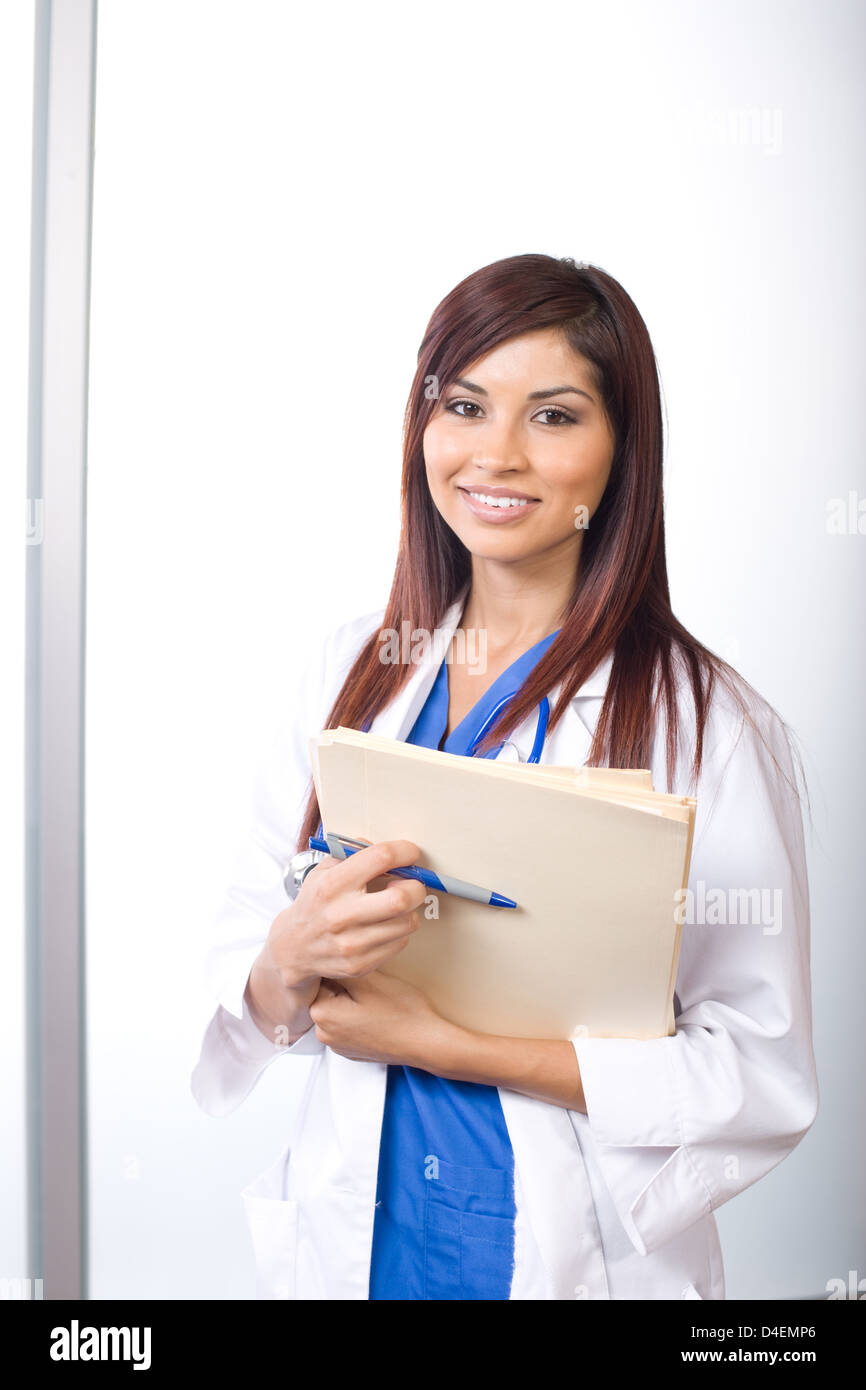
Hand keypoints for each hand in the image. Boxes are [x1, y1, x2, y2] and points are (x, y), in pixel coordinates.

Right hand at [246, 838, 427, 1041]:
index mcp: (332, 884)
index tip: (410, 852)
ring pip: (407, 922)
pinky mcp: (360, 964)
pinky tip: (386, 925)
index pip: (380, 858)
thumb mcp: (323, 871)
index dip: (404, 851)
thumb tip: (389, 849)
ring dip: (410, 911)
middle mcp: (341, 914)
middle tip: (412, 884)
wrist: (293, 948)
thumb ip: (353, 855)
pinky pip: (401, 942)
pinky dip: (400, 931)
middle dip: (416, 887)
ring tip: (397, 906)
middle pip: (400, 898)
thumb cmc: (315, 903)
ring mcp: (351, 943)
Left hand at [308, 971, 454, 1066]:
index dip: (340, 967)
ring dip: (351, 1000)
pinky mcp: (350, 1050)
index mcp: (321, 1013)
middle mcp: (323, 1033)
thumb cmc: (400, 1011)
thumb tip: (323, 957)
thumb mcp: (369, 980)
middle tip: (370, 981)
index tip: (356, 966)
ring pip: (337, 1009)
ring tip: (376, 998)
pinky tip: (377, 1012)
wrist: (425, 1043)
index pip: (319, 978)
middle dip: (344, 984)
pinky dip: (357, 1016)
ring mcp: (337, 1045)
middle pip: (326, 995)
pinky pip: (346, 1025)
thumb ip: (340, 967)